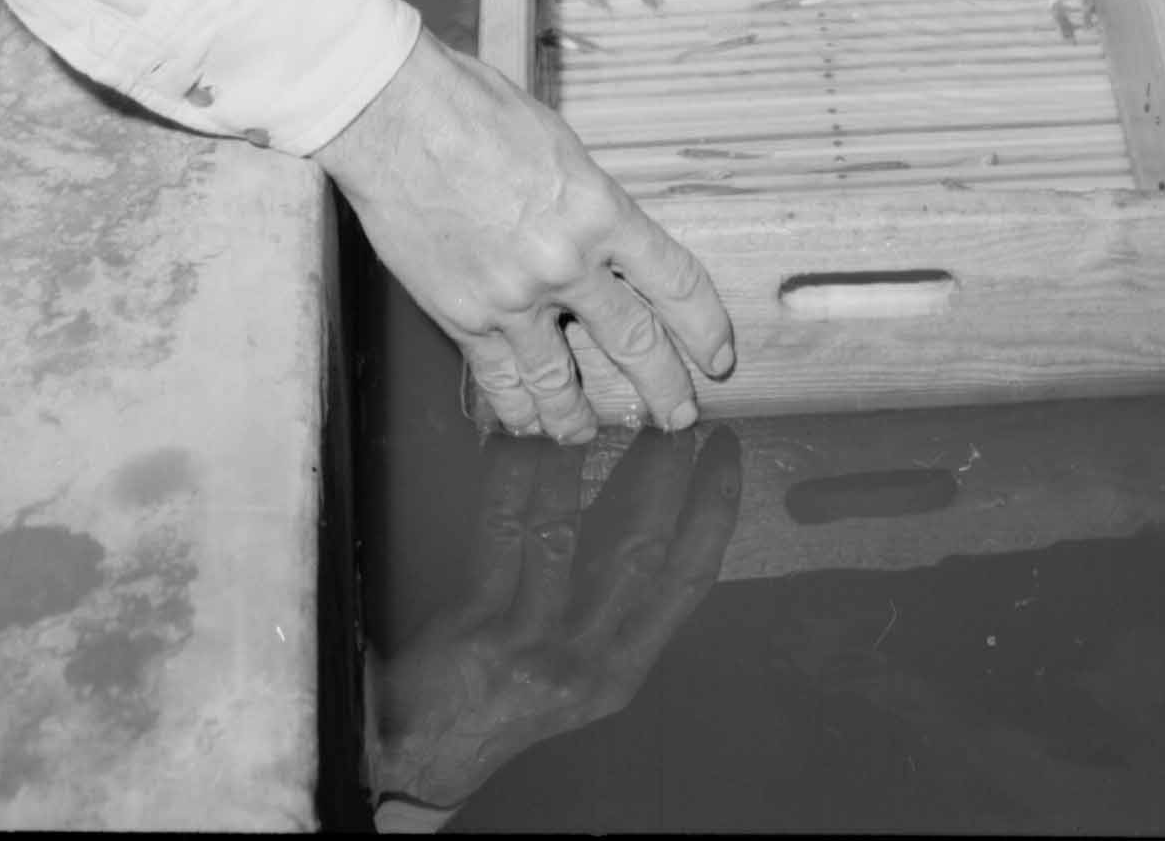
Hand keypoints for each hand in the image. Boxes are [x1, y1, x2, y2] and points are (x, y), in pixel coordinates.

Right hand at [322, 31, 734, 444]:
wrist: (398, 120)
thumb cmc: (477, 111)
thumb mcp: (560, 146)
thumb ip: (588, 201)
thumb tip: (604, 239)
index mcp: (601, 209)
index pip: (675, 280)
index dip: (703, 325)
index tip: (717, 353)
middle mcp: (567, 262)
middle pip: (634, 342)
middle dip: (664, 386)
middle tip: (681, 415)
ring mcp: (513, 297)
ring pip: (562, 380)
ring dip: (584, 416)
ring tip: (594, 434)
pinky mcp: (463, 316)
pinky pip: (501, 379)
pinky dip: (519, 408)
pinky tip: (530, 423)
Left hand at [370, 425, 740, 819]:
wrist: (437, 751)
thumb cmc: (519, 690)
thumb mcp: (586, 663)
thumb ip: (618, 596)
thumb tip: (648, 489)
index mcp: (625, 667)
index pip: (688, 581)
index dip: (714, 510)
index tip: (726, 449)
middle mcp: (588, 660)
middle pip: (639, 552)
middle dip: (660, 474)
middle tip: (666, 414)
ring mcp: (531, 644)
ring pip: (562, 532)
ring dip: (574, 464)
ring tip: (584, 414)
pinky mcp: (477, 627)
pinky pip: (501, 532)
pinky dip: (512, 478)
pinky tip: (518, 439)